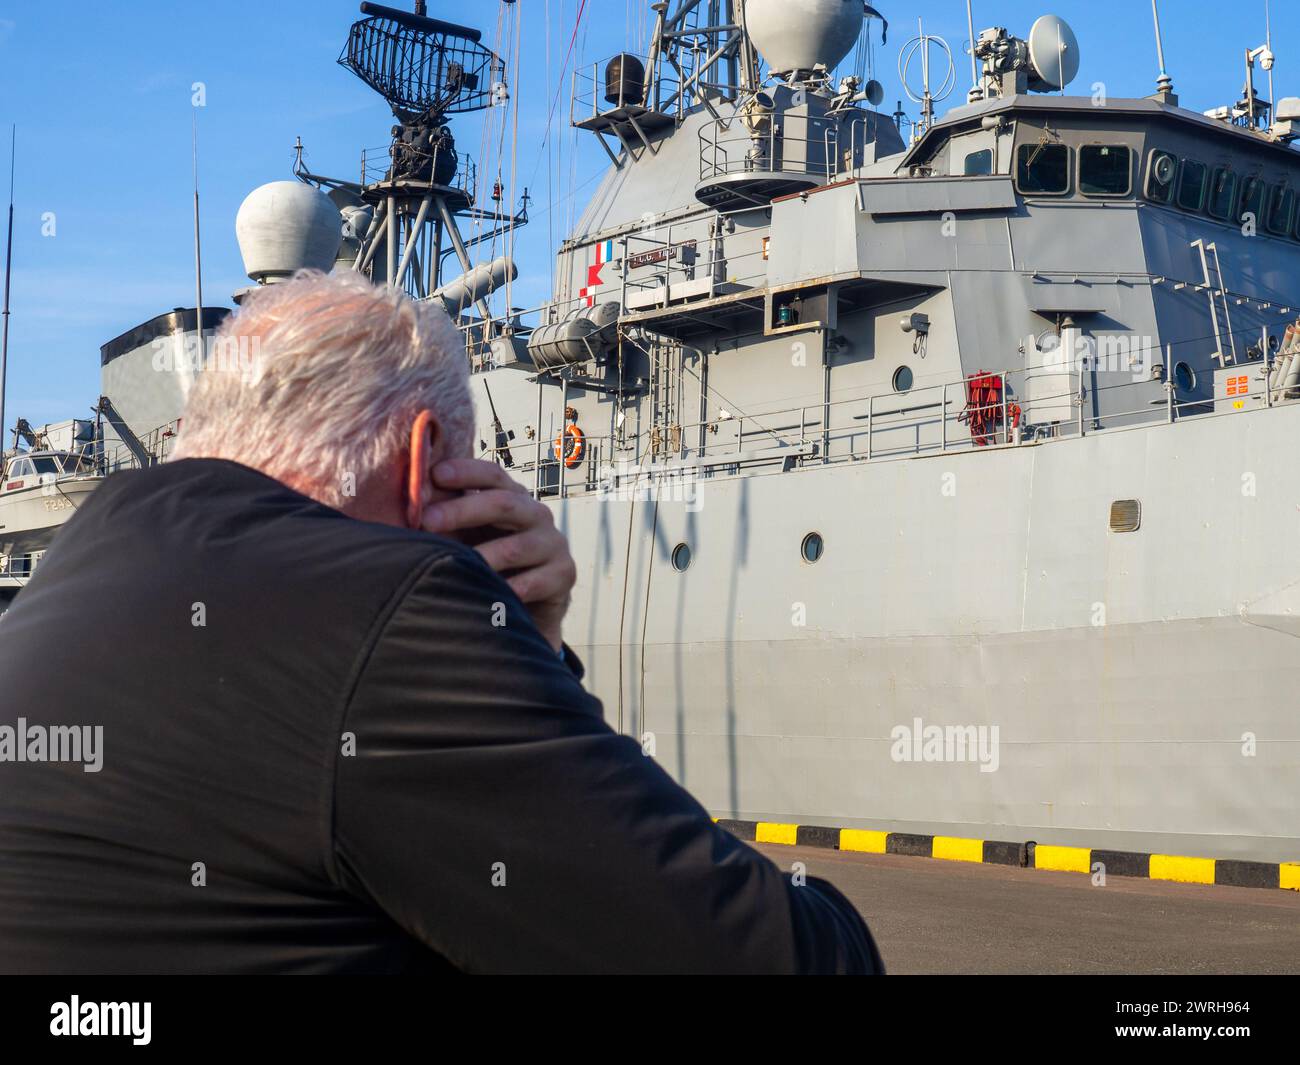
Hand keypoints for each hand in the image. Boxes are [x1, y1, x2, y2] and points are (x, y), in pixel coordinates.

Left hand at [420, 458, 575, 652]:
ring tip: (454, 566)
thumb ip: (446, 516)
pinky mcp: (564, 574)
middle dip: (463, 510)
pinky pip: (534, 583)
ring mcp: (553, 543)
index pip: (492, 474)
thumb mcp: (468, 536)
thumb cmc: (491, 562)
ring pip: (516, 547)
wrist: (532, 604)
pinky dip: (508, 590)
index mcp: (512, 497)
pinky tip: (486, 596)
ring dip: (482, 557)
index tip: (435, 474)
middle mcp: (536, 514)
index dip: (466, 471)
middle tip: (428, 521)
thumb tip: (414, 498)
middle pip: (503, 504)